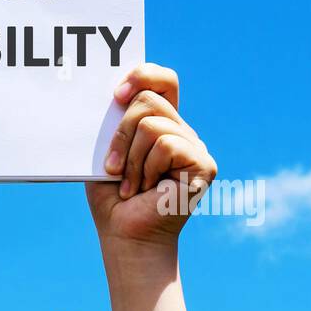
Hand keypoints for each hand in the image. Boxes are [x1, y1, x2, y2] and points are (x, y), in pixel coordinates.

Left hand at [85, 63, 215, 251]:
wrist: (124, 234)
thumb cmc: (112, 195)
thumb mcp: (106, 150)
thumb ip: (114, 120)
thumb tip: (112, 93)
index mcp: (161, 123)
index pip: (163, 80)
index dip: (143, 75)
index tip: (117, 94)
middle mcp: (182, 131)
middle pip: (149, 100)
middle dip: (120, 132)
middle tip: (112, 166)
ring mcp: (196, 147)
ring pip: (152, 124)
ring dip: (130, 158)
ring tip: (131, 184)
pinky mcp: (203, 165)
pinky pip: (165, 145)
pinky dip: (145, 167)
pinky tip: (145, 189)